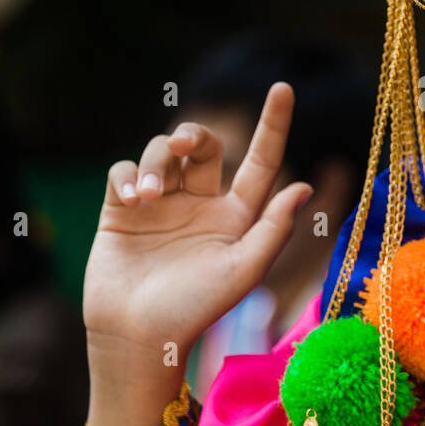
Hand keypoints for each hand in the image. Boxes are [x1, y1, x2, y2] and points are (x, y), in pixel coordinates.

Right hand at [82, 82, 312, 359]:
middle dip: (193, 133)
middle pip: (204, 146)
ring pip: (161, 153)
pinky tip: (131, 198)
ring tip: (148, 194)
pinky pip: (123, 172)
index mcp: (237, 217)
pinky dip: (127, 175)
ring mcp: (160, 206)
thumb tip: (303, 186)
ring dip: (156, 160)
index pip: (261, 161)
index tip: (283, 87)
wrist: (137, 337)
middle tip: (182, 143)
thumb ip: (273, 229)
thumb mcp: (244, 270)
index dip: (273, 124)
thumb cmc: (196, 310)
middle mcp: (200, 205)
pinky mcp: (121, 211)